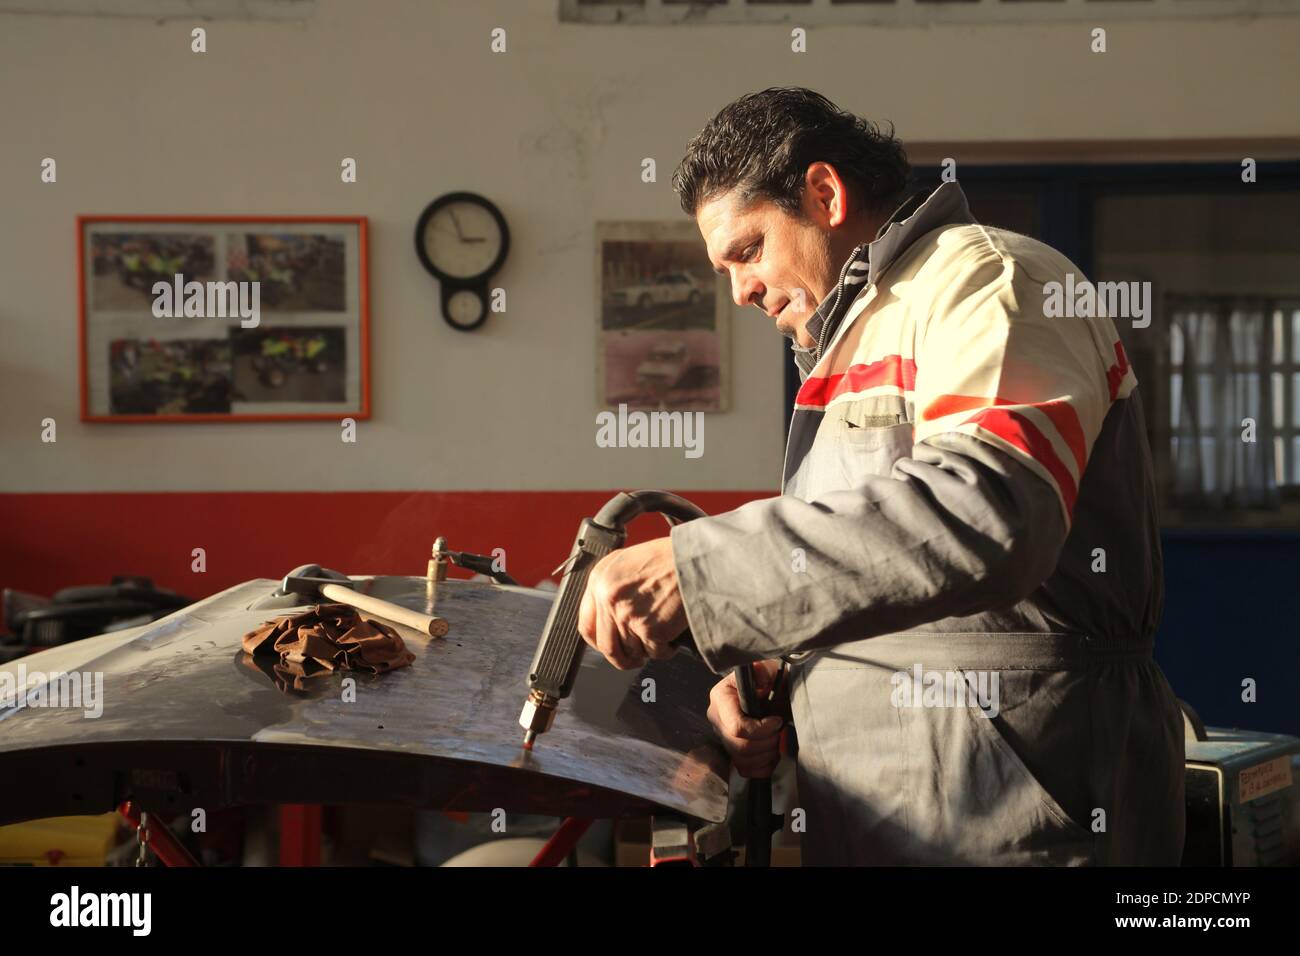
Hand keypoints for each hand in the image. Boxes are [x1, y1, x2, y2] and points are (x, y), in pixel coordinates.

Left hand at [577, 537, 686, 669]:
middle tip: (635, 658)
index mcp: (600, 579)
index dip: (599, 642)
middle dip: (623, 658)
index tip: (610, 647)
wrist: (696, 559)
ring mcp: (628, 615)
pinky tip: (672, 638)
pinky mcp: (650, 629)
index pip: (586, 625)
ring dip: (647, 650)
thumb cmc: (670, 558)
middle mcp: (609, 598)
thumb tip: (610, 618)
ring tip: (661, 637)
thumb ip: (613, 588)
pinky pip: (655, 653)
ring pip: (632, 652)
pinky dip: (666, 651)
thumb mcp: (628, 563)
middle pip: (607, 646)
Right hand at [707, 660, 785, 777]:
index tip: (777, 720)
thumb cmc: (766, 678)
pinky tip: (770, 755)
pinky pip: (743, 769)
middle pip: (740, 746)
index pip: (737, 727)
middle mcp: (717, 718)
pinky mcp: (731, 750)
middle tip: (780, 731)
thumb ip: (763, 670)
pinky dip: (761, 767)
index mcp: (721, 698)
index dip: (761, 729)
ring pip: (743, 760)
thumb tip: (760, 675)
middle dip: (767, 742)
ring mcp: (722, 736)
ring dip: (766, 754)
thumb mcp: (767, 669)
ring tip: (776, 740)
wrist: (766, 688)